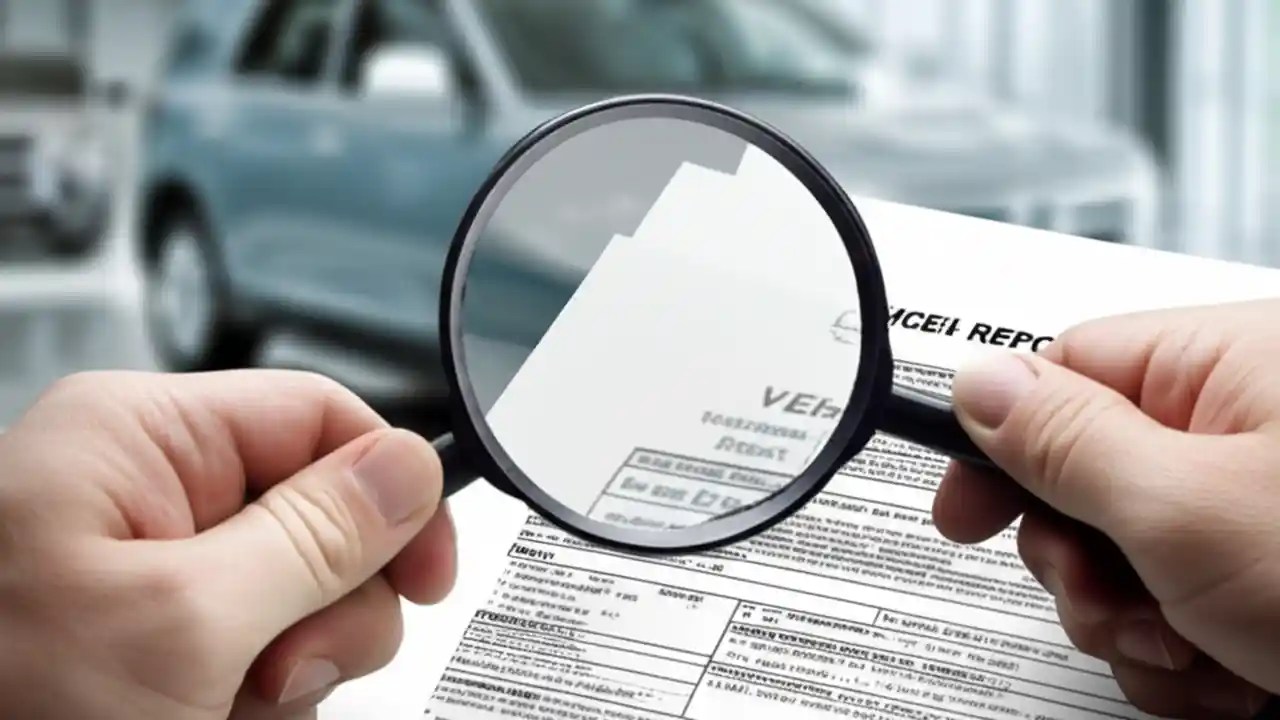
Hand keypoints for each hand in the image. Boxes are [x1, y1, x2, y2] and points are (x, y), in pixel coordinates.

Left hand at [0, 370, 456, 718]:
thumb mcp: (184, 622)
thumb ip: (315, 535)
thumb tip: (409, 467)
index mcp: (138, 440)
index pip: (320, 418)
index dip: (392, 492)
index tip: (428, 573)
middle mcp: (146, 493)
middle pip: (323, 516)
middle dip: (325, 608)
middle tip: (277, 672)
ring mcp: (153, 572)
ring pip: (302, 598)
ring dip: (290, 669)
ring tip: (219, 711)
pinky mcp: (157, 637)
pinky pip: (262, 652)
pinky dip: (254, 702)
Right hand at [933, 299, 1279, 718]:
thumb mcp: (1189, 510)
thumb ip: (1067, 441)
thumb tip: (982, 384)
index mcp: (1228, 365)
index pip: (1062, 374)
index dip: (999, 445)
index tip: (965, 515)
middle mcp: (1248, 426)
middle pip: (1087, 478)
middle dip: (1084, 563)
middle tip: (1117, 603)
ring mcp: (1261, 506)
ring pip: (1131, 559)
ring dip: (1139, 626)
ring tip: (1200, 653)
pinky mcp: (1274, 575)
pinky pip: (1184, 606)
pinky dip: (1190, 659)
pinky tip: (1235, 678)